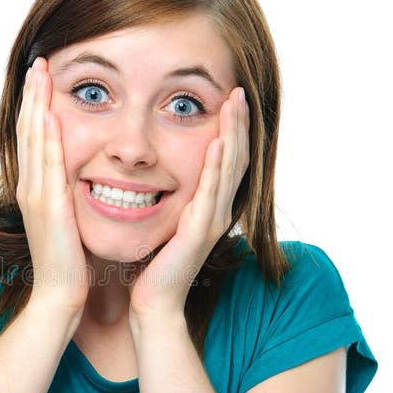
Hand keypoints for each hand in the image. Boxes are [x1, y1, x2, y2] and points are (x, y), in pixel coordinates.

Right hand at [15, 58, 90, 315]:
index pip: (34, 137)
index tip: (43, 76)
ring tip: (40, 73)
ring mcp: (37, 196)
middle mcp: (31, 187)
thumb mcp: (68, 219)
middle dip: (33, 94)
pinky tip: (48, 114)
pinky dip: (45, 138)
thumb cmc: (70, 262)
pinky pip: (47, 166)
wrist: (61, 295)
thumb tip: (81, 177)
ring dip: (36, 104)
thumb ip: (69, 195)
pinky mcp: (49, 208)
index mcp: (37, 189)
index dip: (36, 105)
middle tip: (38, 61)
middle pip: (28, 130)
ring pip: (33, 141)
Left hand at [129, 86, 248, 327]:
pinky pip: (210, 192)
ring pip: (229, 169)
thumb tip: (156, 174)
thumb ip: (171, 199)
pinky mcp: (198, 232)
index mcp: (209, 206)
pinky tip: (217, 143)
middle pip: (236, 158)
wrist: (154, 302)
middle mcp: (217, 211)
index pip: (227, 159)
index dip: (232, 128)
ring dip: (233, 134)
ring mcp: (211, 221)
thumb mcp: (166, 222)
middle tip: (239, 91)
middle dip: (238, 123)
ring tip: (234, 105)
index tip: (230, 98)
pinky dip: (215, 166)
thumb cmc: (153, 264)